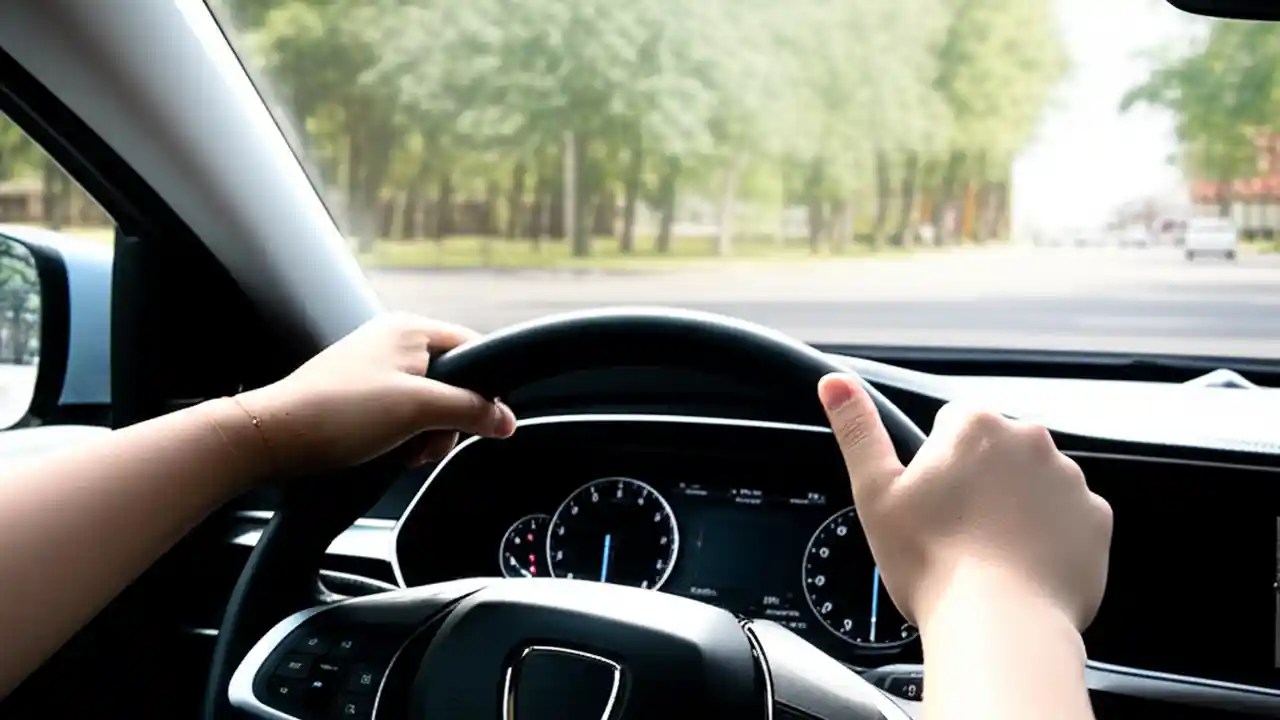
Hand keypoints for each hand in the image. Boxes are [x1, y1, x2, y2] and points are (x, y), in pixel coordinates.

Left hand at [236, 313, 515, 478]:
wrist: (274, 438)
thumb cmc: (339, 412)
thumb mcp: (418, 410)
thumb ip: (469, 411)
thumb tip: (507, 419)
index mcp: (410, 329)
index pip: (473, 350)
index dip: (484, 388)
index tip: (484, 420)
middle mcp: (393, 342)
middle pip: (452, 382)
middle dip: (447, 421)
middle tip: (427, 443)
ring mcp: (374, 368)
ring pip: (427, 404)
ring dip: (424, 435)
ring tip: (402, 451)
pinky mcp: (359, 395)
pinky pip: (401, 415)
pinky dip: (402, 437)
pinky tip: (387, 453)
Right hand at [817, 373, 1111, 632]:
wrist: (999, 626)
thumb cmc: (933, 562)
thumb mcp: (875, 492)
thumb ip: (858, 430)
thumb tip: (835, 383)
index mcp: (976, 426)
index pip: (952, 425)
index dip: (936, 465)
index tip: (931, 502)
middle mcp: (1030, 441)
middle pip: (996, 451)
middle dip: (979, 481)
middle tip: (956, 531)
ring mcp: (1070, 480)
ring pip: (1034, 483)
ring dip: (1015, 506)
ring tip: (990, 553)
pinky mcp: (1097, 520)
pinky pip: (1070, 519)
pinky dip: (1051, 536)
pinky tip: (1023, 565)